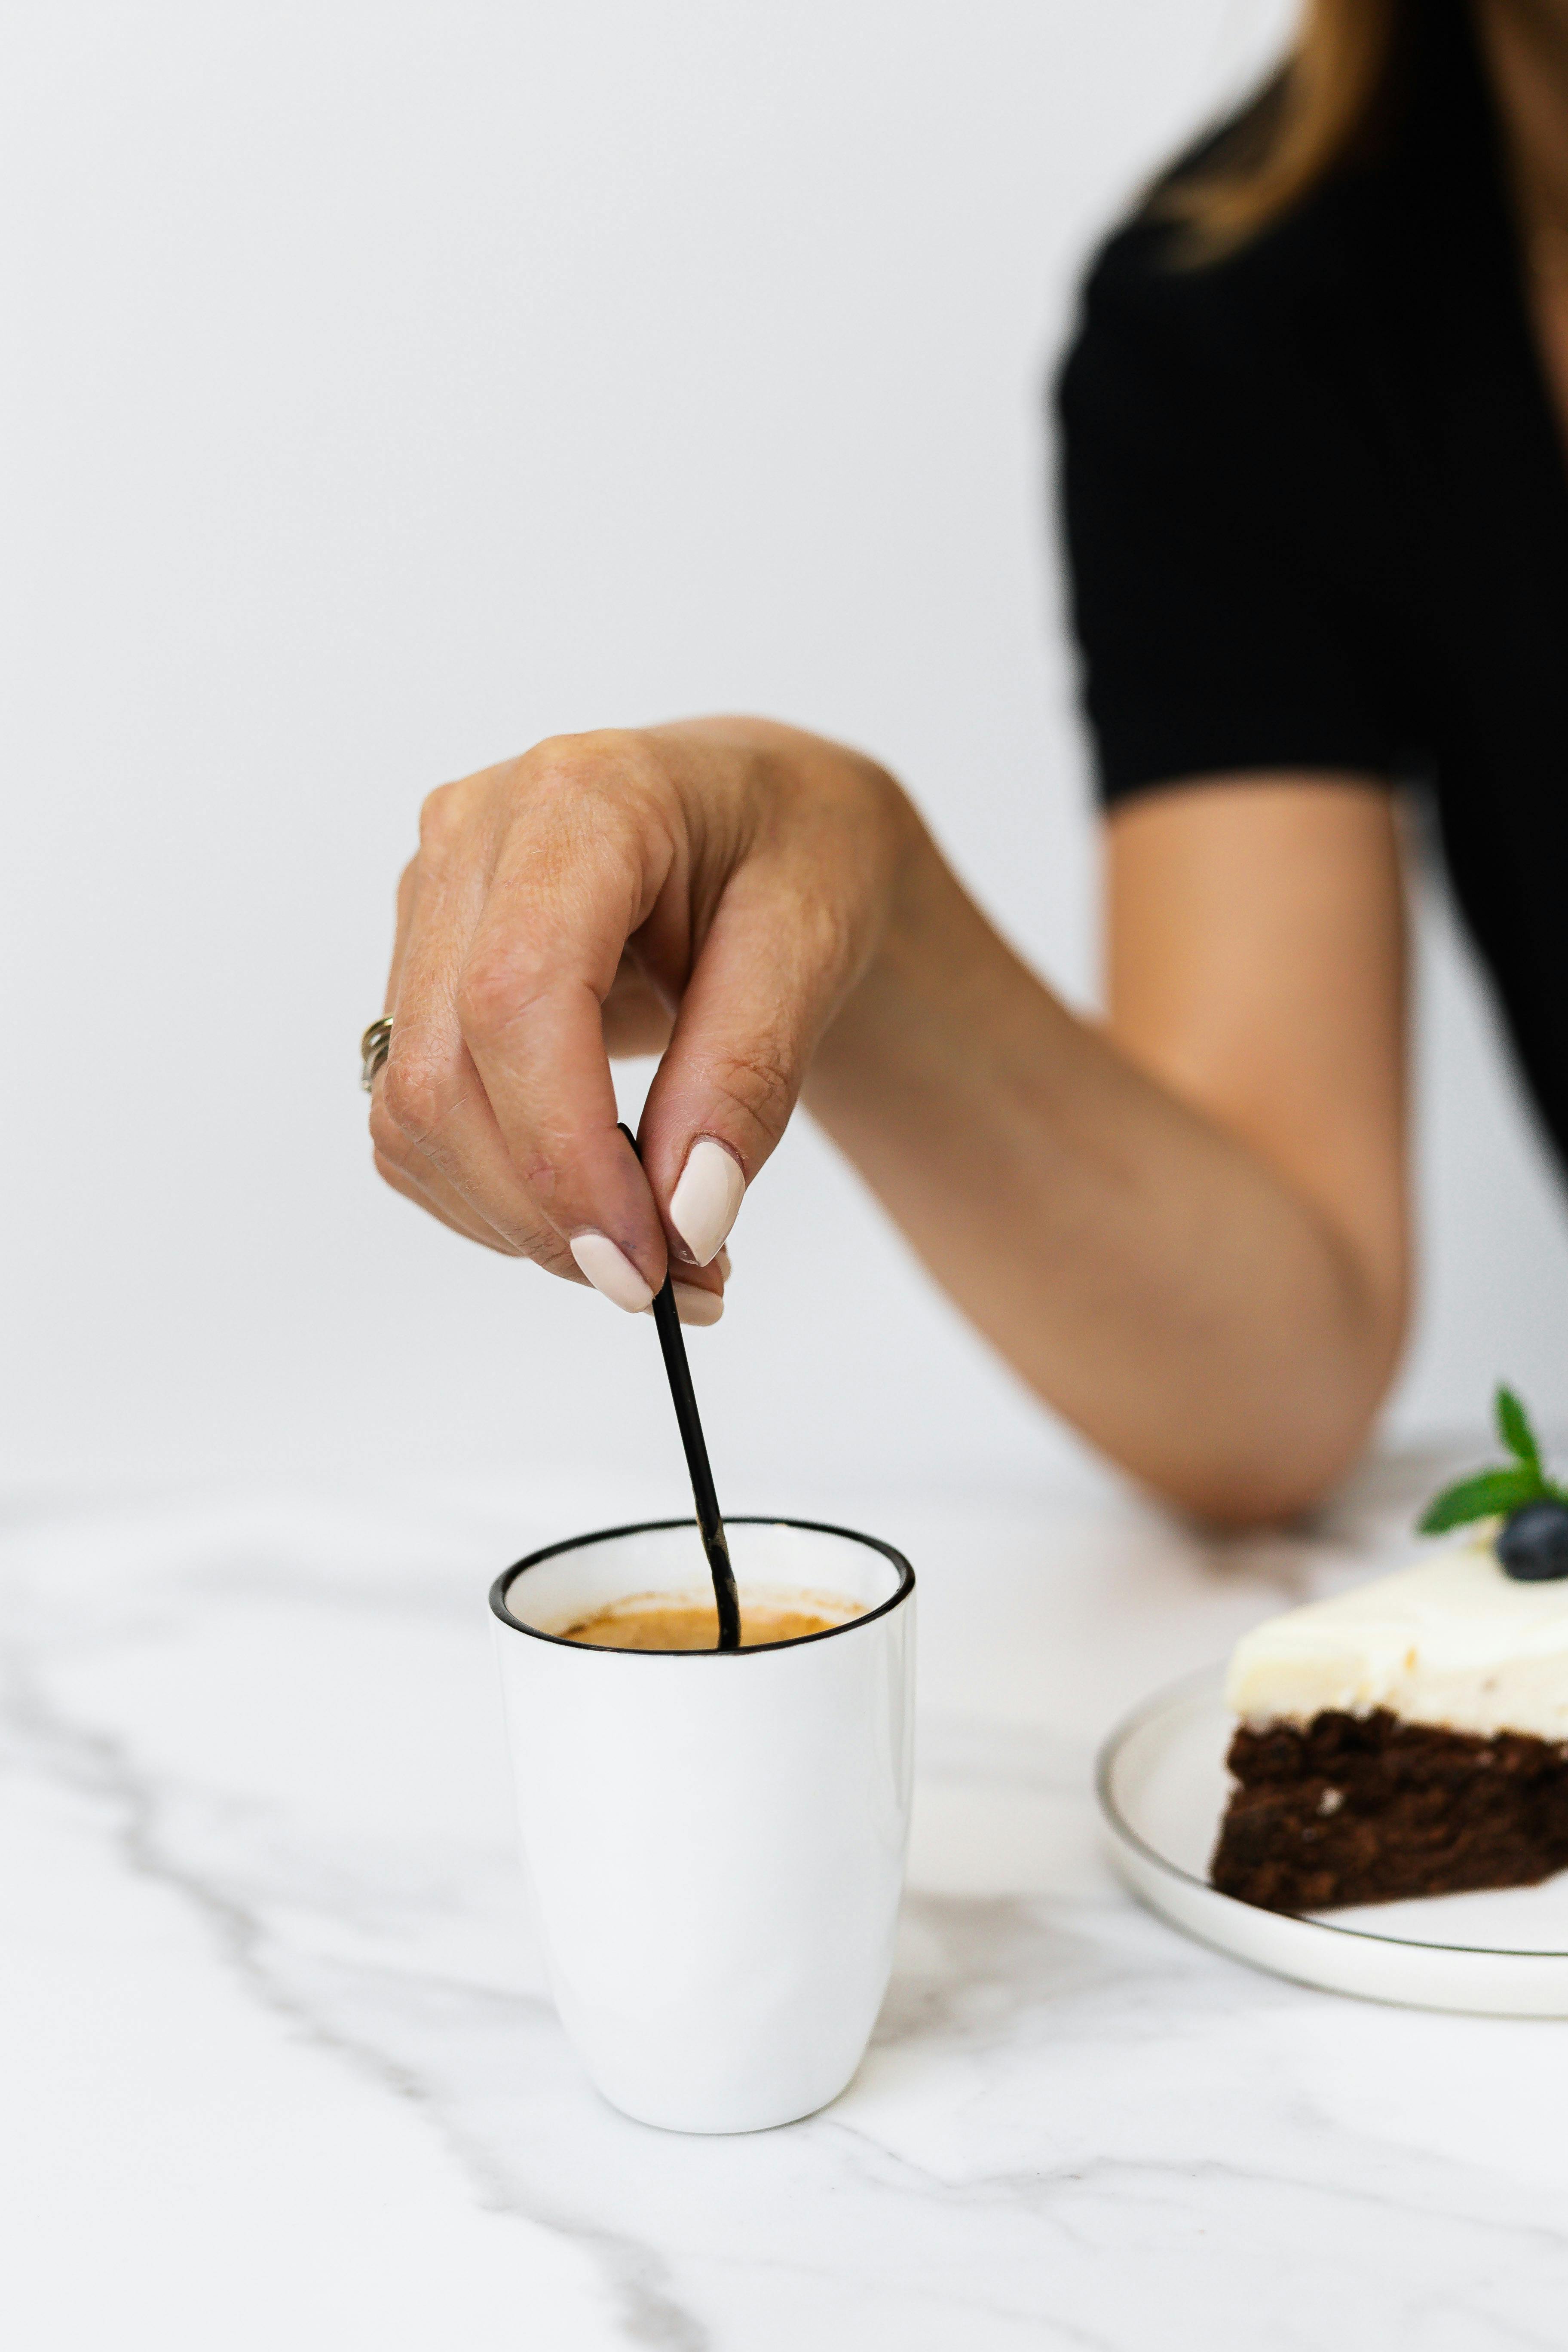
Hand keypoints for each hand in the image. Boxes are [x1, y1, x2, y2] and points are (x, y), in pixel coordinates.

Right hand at [368, 716, 910, 1318]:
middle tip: (672, 1285)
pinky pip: (414, 1123)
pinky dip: (493, 1196)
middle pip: (446, 1073)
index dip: (564, 1153)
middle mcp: (472, 837)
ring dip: (519, 1220)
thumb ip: (748, 1077)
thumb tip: (689, 1218)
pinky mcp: (415, 971)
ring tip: (649, 1246)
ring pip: (412, 1114)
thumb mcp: (818, 944)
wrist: (767, 823)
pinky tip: (587, 1199)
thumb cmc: (800, 850)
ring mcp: (428, 902)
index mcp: (579, 797)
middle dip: (548, 1213)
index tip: (647, 1264)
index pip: (515, 996)